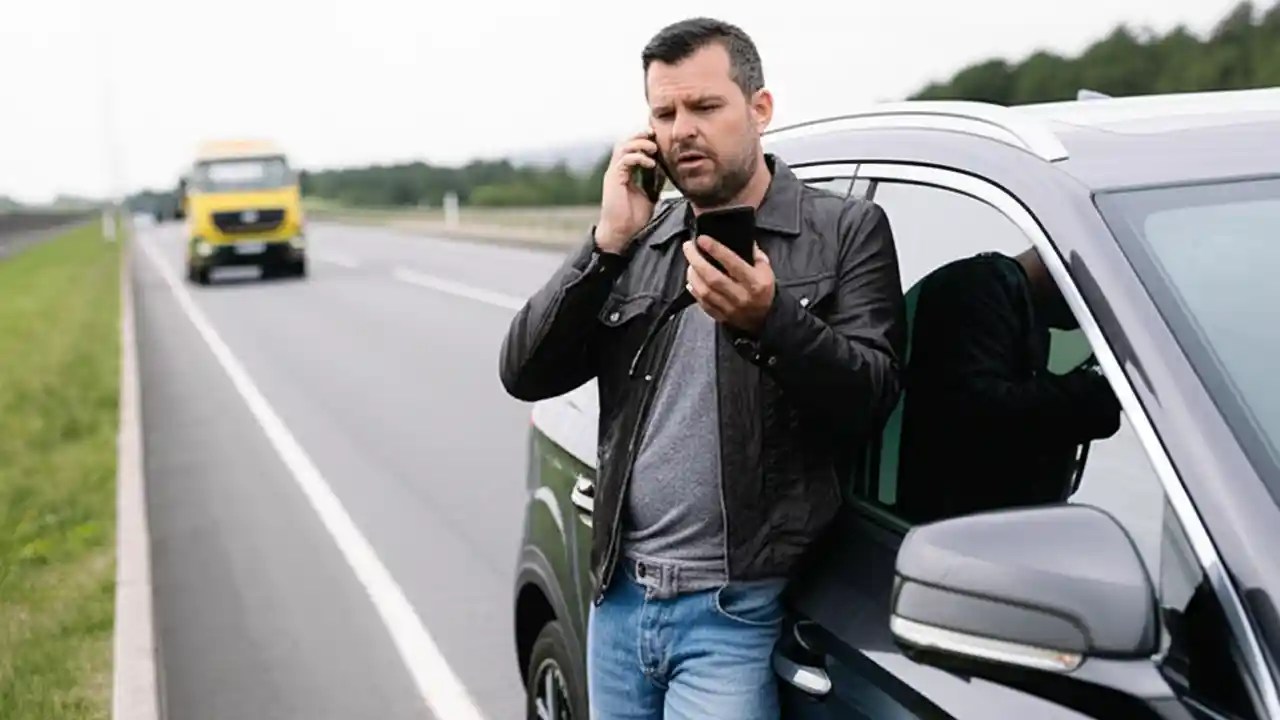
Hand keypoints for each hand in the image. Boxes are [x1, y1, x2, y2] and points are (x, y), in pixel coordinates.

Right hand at [595, 128, 659, 253]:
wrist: (621, 232)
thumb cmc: (633, 218)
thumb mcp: (650, 195)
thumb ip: (655, 181)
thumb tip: (665, 170)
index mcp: (624, 172)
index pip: (631, 147)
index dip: (643, 139)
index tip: (658, 138)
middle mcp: (617, 170)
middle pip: (624, 141)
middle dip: (639, 134)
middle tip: (653, 133)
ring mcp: (614, 173)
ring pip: (623, 146)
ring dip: (640, 143)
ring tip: (653, 148)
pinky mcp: (613, 179)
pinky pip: (625, 160)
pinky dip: (638, 158)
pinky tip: (650, 164)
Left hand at [683, 236, 775, 334]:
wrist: (763, 318)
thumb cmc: (763, 290)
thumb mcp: (766, 270)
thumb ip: (754, 254)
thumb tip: (740, 239)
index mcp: (755, 282)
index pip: (733, 263)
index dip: (716, 250)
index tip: (702, 239)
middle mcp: (741, 296)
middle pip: (713, 277)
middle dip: (696, 260)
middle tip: (688, 247)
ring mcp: (730, 308)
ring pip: (705, 291)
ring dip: (693, 275)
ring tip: (690, 263)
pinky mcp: (721, 316)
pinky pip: (703, 303)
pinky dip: (694, 291)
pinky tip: (691, 280)